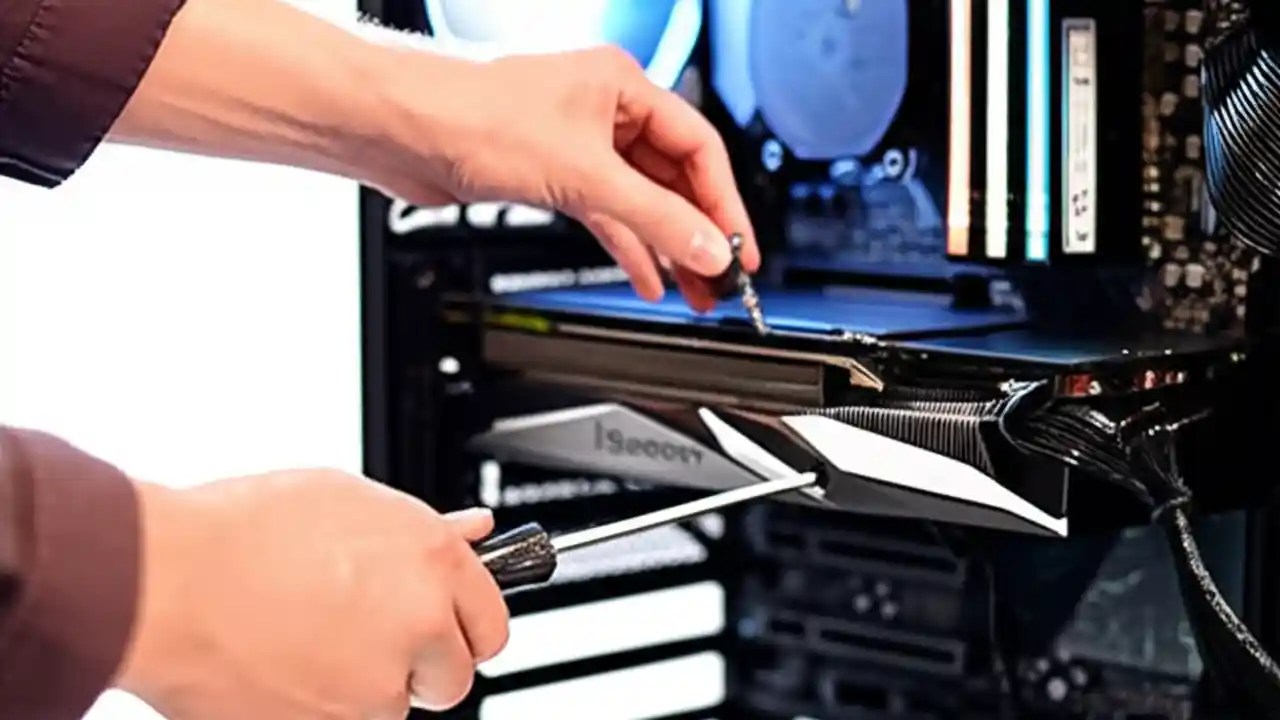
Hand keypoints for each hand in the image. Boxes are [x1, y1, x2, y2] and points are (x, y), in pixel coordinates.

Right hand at [116, 470, 508, 718]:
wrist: (165, 582)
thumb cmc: (243, 531)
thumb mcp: (348, 500)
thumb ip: (422, 528)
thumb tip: (473, 532)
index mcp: (434, 563)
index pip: (492, 622)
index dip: (465, 625)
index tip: (450, 628)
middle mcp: (419, 625)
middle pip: (454, 677)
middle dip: (422, 665)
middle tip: (370, 639)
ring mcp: (375, 687)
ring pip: (392, 707)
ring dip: (363, 687)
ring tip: (306, 640)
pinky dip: (319, 707)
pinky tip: (284, 665)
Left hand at [376, 46, 760, 311]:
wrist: (405, 134)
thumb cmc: (475, 118)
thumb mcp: (586, 177)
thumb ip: (656, 218)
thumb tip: (708, 247)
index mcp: (623, 86)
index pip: (699, 147)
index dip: (724, 203)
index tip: (739, 249)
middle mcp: (604, 111)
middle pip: (673, 178)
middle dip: (697, 231)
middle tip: (721, 277)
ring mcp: (578, 144)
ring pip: (640, 201)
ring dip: (666, 245)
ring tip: (692, 288)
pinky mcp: (551, 174)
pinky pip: (607, 214)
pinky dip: (627, 245)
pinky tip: (647, 276)